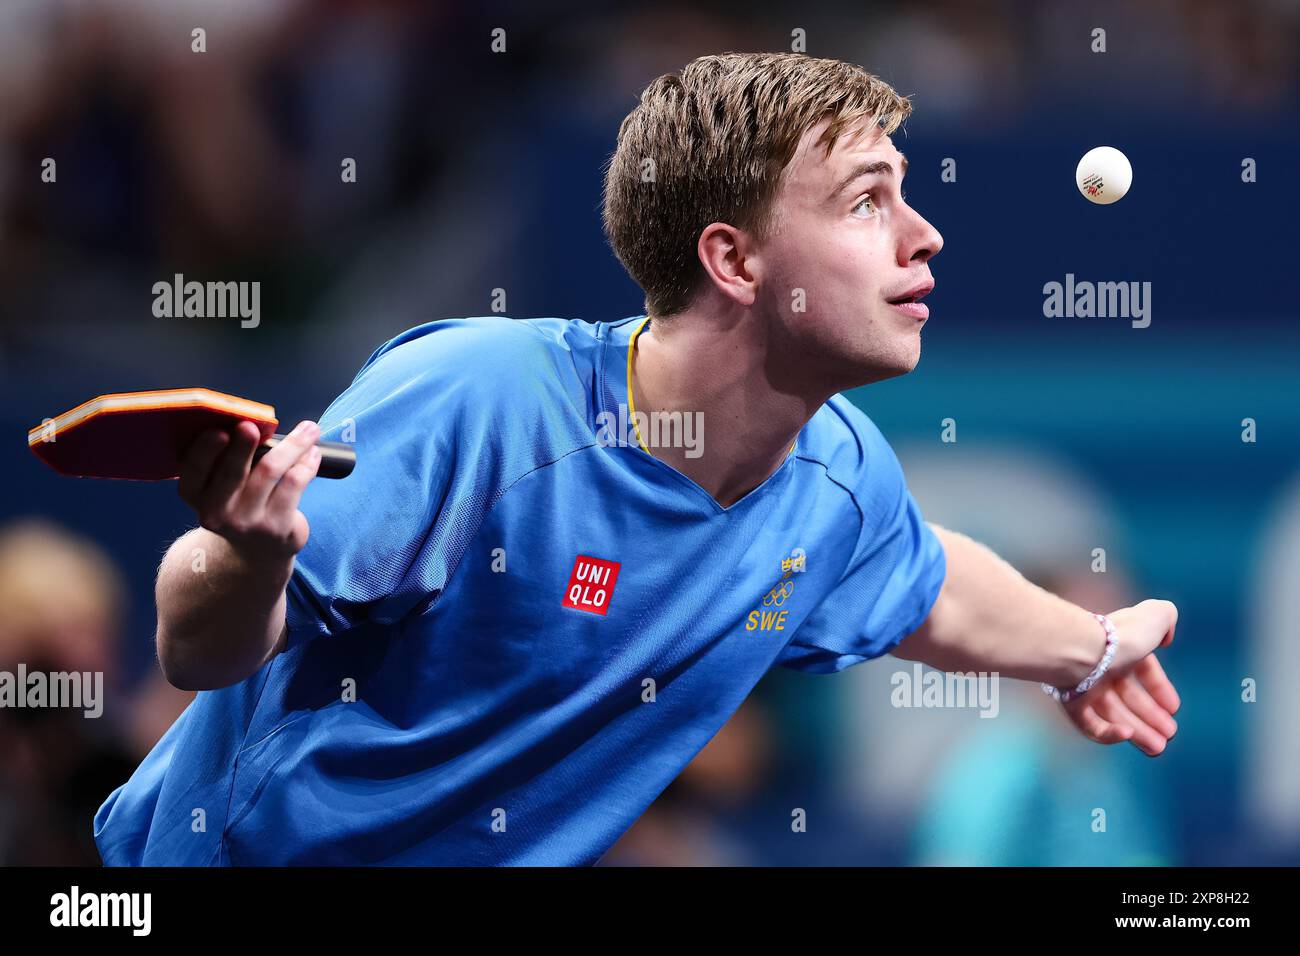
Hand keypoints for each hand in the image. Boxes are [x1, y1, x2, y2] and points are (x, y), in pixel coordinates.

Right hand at [177, 419, 322, 563]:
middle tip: (255, 423)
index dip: (206, 450)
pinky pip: (294, 484)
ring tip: (309, 429)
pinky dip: (306, 464)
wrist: (257, 551)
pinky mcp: (275, 527)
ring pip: (270, 471)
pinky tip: (313, 453)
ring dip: (293, 445)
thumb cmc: (241, 503)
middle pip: (232, 470)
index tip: (220, 430)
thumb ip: (229, 458)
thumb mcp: (223, 486)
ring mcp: (246, 522)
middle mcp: (215, 511)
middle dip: (244, 444)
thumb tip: (255, 421)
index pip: (193, 470)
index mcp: (196, 494)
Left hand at [1061, 599, 1180, 755]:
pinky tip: (1127, 736)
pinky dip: (1109, 733)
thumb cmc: (1120, 636)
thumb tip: (1165, 637)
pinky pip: (1089, 724)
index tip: (1174, 708)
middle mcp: (1101, 666)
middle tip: (1168, 735)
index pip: (1142, 670)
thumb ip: (1166, 618)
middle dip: (1150, 718)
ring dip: (1137, 732)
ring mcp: (1084, 685)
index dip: (1159, 688)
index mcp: (1120, 648)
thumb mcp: (1155, 616)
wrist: (1082, 651)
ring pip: (1112, 715)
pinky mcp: (1070, 703)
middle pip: (1128, 698)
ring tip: (1157, 748)